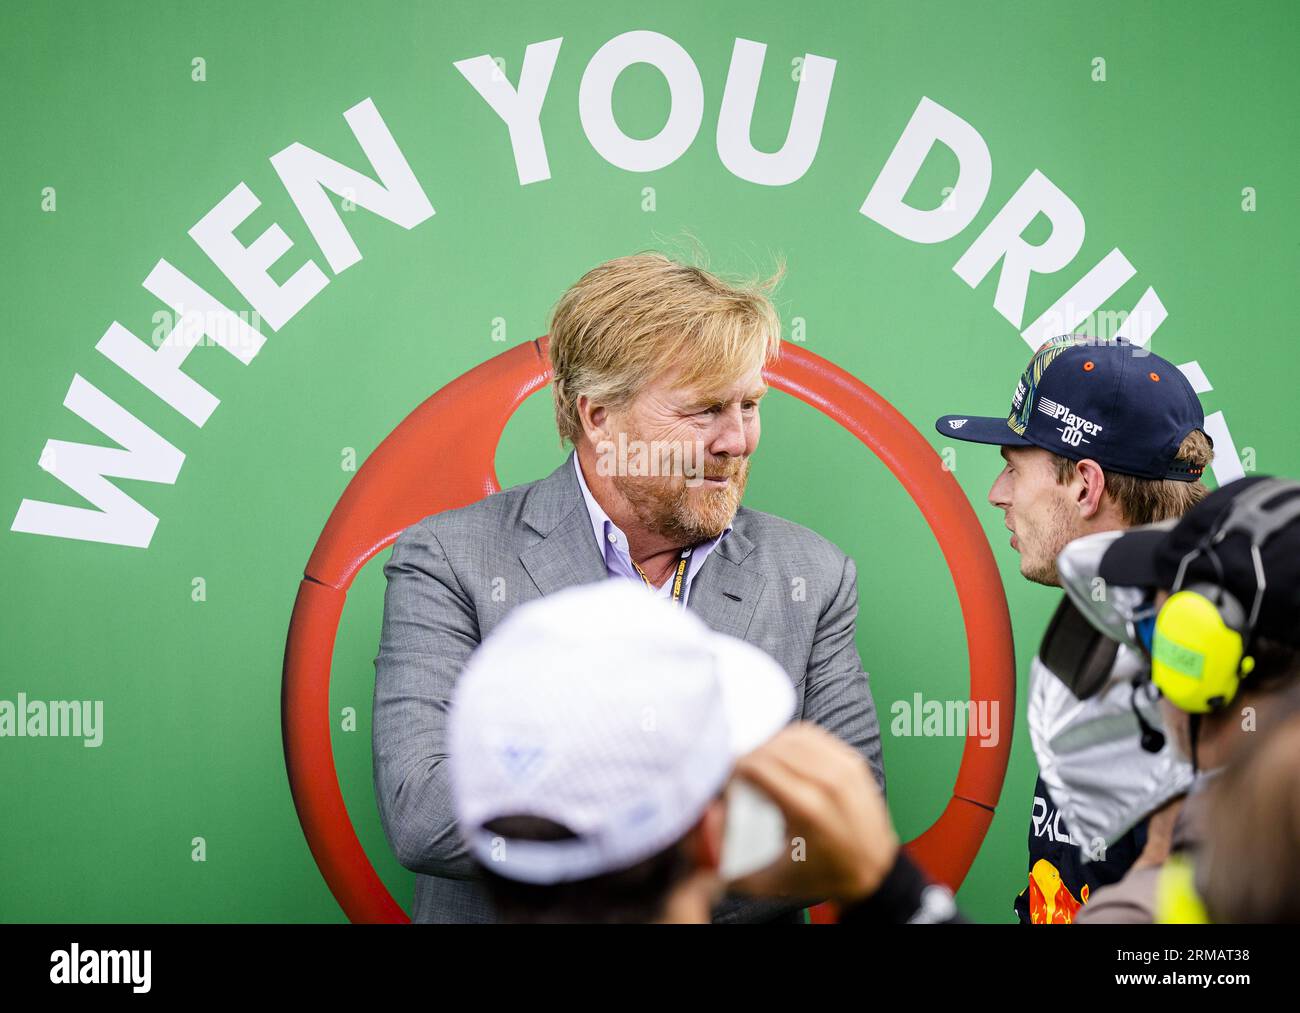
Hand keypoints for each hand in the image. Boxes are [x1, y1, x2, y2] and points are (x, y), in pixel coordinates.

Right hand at [727, 722, 898, 903]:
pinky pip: (813, 736)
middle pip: (771, 748)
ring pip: (791, 736)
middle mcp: (827, 782)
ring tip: (754, 760)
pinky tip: (780, 753)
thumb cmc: (824, 874)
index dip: (731, 764)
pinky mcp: (851, 761)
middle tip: (732, 768)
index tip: (720, 773)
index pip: (756, 765)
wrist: (874, 871)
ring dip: (766, 744)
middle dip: (746, 754)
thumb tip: (701, 832)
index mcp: (807, 808)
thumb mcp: (770, 879)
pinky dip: (790, 739)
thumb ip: (728, 862)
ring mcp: (843, 768)